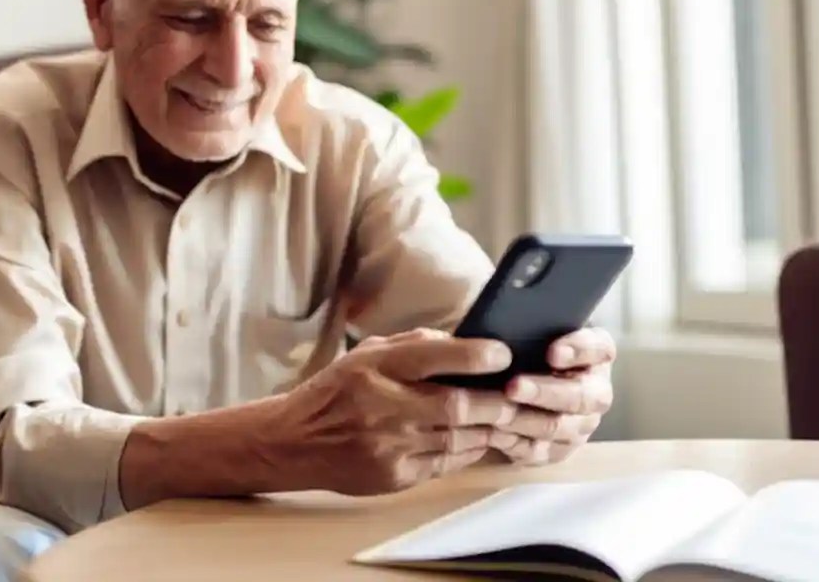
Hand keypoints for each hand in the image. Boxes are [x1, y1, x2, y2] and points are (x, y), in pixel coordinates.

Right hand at [267, 328, 518, 495]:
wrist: (295, 442)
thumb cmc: (337, 391)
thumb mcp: (367, 354)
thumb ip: (414, 344)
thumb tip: (465, 341)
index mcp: (376, 367)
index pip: (433, 357)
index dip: (476, 355)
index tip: (503, 353)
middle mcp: (384, 406)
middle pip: (457, 405)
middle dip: (498, 400)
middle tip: (523, 392)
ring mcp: (390, 446)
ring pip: (460, 438)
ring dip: (490, 427)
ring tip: (510, 415)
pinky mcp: (395, 476)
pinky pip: (448, 463)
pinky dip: (470, 449)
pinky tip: (480, 437)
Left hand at [491, 327, 615, 465]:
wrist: (518, 377)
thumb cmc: (526, 345)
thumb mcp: (533, 326)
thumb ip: (531, 320)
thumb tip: (510, 310)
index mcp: (597, 353)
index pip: (599, 348)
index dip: (578, 350)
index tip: (552, 351)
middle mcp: (596, 390)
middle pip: (580, 396)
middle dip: (544, 392)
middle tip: (512, 386)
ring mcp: (580, 424)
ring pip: (557, 427)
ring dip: (524, 420)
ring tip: (494, 412)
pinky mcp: (559, 450)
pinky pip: (539, 452)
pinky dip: (514, 443)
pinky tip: (491, 432)